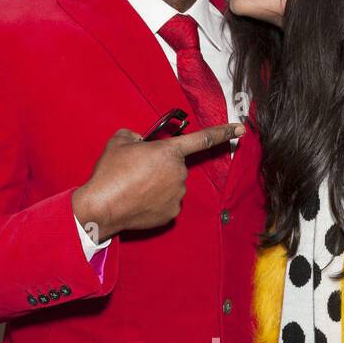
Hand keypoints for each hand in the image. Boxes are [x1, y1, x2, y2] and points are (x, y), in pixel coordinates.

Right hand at [72, 121, 245, 239]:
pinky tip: (139, 201)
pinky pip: (167, 203)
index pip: (202, 138)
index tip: (241, 129)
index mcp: (169, 152)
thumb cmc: (110, 173)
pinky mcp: (171, 214)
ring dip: (157, 184)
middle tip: (136, 171)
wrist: (101, 207)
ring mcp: (177, 195)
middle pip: (175, 166)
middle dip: (160, 166)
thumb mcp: (119, 141)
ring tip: (133, 187)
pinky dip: (156, 201)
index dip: (224, 132)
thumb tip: (141, 142)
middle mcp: (179, 173)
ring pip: (172, 185)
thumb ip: (135, 135)